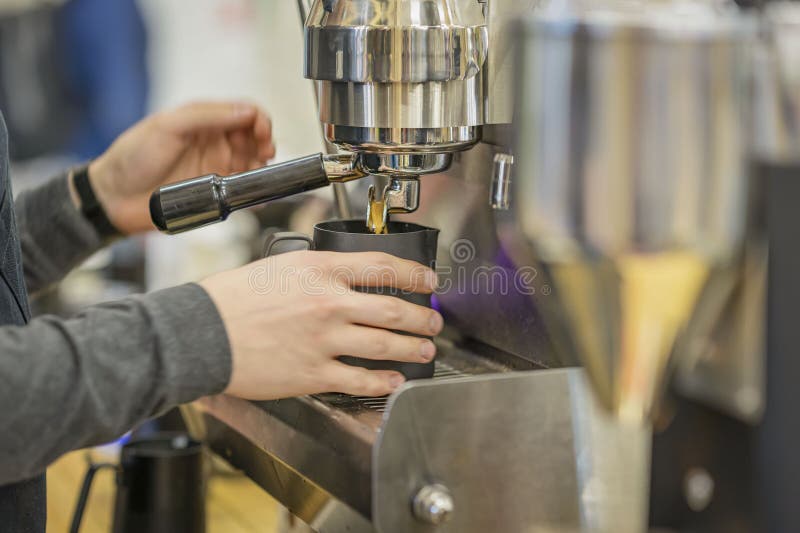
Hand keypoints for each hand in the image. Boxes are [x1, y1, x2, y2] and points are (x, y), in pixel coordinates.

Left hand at [81, 101, 275, 234]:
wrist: (114, 198)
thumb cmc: (133, 157)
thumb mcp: (168, 126)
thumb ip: (207, 116)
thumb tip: (245, 111)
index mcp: (204, 120)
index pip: (244, 113)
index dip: (259, 120)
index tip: (262, 133)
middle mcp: (214, 143)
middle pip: (254, 139)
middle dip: (265, 144)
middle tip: (265, 155)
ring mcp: (216, 169)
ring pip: (254, 166)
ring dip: (263, 169)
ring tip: (258, 177)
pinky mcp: (215, 195)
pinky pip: (243, 193)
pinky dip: (255, 195)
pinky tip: (258, 197)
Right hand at [199, 251, 442, 398]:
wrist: (202, 333)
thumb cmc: (233, 299)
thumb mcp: (279, 267)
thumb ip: (317, 271)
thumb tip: (344, 276)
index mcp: (320, 270)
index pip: (383, 266)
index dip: (414, 274)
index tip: (427, 281)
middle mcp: (328, 303)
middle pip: (395, 309)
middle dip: (423, 317)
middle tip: (434, 321)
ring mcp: (324, 340)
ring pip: (385, 344)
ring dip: (413, 348)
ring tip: (425, 350)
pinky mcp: (314, 373)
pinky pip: (361, 379)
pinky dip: (384, 380)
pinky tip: (394, 379)